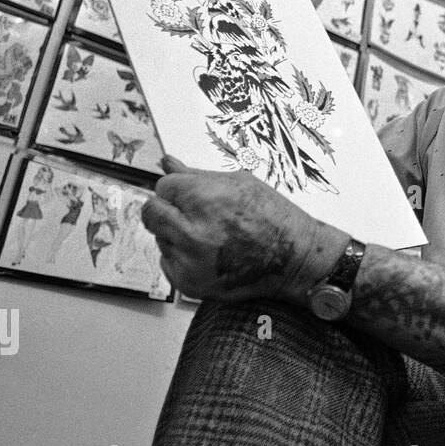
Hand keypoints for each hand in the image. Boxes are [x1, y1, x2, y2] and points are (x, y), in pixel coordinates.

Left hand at [141, 155, 343, 303]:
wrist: (293, 258)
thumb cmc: (274, 220)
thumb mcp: (239, 184)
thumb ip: (197, 175)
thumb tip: (168, 163)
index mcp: (204, 199)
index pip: (164, 186)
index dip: (179, 189)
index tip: (193, 195)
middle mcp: (192, 231)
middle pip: (152, 212)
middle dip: (168, 209)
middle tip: (193, 215)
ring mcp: (189, 260)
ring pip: (160, 237)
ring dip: (177, 234)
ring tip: (211, 236)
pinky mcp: (188, 282)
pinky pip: (168, 262)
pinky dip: (183, 258)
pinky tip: (210, 255)